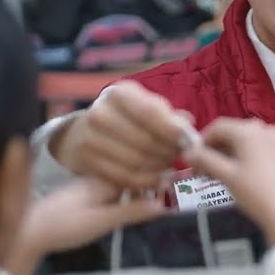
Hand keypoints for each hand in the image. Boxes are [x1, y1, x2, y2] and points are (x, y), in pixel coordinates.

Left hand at [5, 178, 163, 274]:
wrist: (27, 232)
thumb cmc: (65, 225)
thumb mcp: (103, 221)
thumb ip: (132, 211)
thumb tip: (164, 203)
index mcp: (106, 178)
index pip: (139, 169)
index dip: (159, 171)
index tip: (180, 177)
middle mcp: (99, 177)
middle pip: (132, 173)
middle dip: (152, 177)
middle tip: (176, 186)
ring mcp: (89, 186)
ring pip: (122, 181)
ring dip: (139, 186)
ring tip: (161, 195)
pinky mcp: (82, 196)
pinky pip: (112, 189)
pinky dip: (126, 193)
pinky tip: (133, 203)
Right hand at [51, 80, 191, 191]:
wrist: (86, 132)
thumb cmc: (127, 117)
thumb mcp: (147, 107)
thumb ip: (169, 116)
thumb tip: (188, 123)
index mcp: (118, 93)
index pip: (150, 112)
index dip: (172, 130)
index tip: (189, 141)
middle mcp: (100, 113)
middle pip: (145, 140)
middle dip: (169, 151)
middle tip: (180, 156)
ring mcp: (90, 138)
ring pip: (137, 162)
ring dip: (160, 167)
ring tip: (169, 165)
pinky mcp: (87, 161)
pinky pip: (125, 177)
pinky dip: (147, 181)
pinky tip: (159, 178)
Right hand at [182, 118, 274, 245]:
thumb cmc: (255, 193)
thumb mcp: (227, 176)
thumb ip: (205, 160)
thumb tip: (188, 152)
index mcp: (249, 131)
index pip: (218, 126)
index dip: (202, 140)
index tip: (194, 158)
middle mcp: (266, 129)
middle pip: (235, 132)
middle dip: (217, 148)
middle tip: (205, 169)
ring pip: (250, 141)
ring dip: (233, 153)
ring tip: (223, 173)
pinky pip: (264, 149)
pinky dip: (250, 156)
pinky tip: (246, 174)